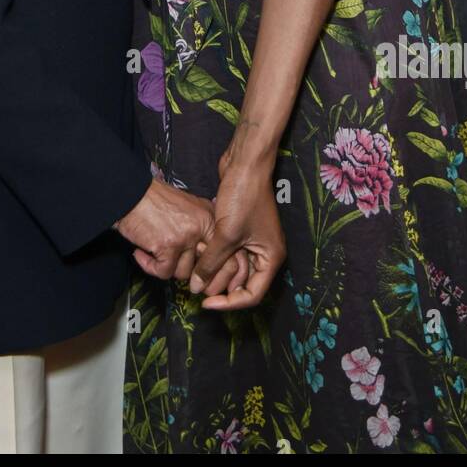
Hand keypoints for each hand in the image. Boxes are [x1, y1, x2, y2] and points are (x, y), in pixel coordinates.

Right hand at [115, 177, 214, 280]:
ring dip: (166, 267)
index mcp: (209, 218)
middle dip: (191, 275)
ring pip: (183, 273)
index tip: (203, 276)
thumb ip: (200, 228)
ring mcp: (185, 237)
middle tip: (175, 268)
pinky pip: (163, 272)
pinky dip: (149, 266)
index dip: (215, 272)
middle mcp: (201, 227)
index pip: (226, 254)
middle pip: (205, 267)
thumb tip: (206, 259)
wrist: (130, 193)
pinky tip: (142, 254)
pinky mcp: (168, 246)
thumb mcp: (188, 207)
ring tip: (154, 253)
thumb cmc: (155, 200)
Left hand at [189, 160, 285, 310]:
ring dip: (215, 270)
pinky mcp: (240, 229)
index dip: (229, 302)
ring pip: (233, 268)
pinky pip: (228, 252)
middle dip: (221, 286)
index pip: (252, 295)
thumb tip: (197, 288)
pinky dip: (215, 255)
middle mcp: (265, 252)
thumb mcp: (226, 235)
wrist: (245, 163)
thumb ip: (212, 263)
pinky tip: (199, 253)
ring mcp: (253, 240)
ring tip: (196, 271)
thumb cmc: (243, 197)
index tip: (206, 302)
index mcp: (271, 258)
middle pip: (243, 283)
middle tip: (198, 285)